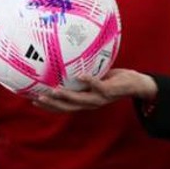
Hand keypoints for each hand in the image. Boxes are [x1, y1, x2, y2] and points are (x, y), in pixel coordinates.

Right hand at [33, 68, 156, 112]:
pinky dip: (88, 81)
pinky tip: (79, 75)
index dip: (49, 107)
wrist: (136, 84)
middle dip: (52, 104)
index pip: (64, 107)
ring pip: (80, 100)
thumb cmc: (113, 79)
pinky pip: (97, 86)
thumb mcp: (95, 78)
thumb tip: (67, 61)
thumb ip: (82, 75)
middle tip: (37, 98)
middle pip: (68, 107)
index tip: (33, 102)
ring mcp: (100, 98)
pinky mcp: (109, 91)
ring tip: (52, 90)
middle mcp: (91, 103)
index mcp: (85, 101)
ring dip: (66, 96)